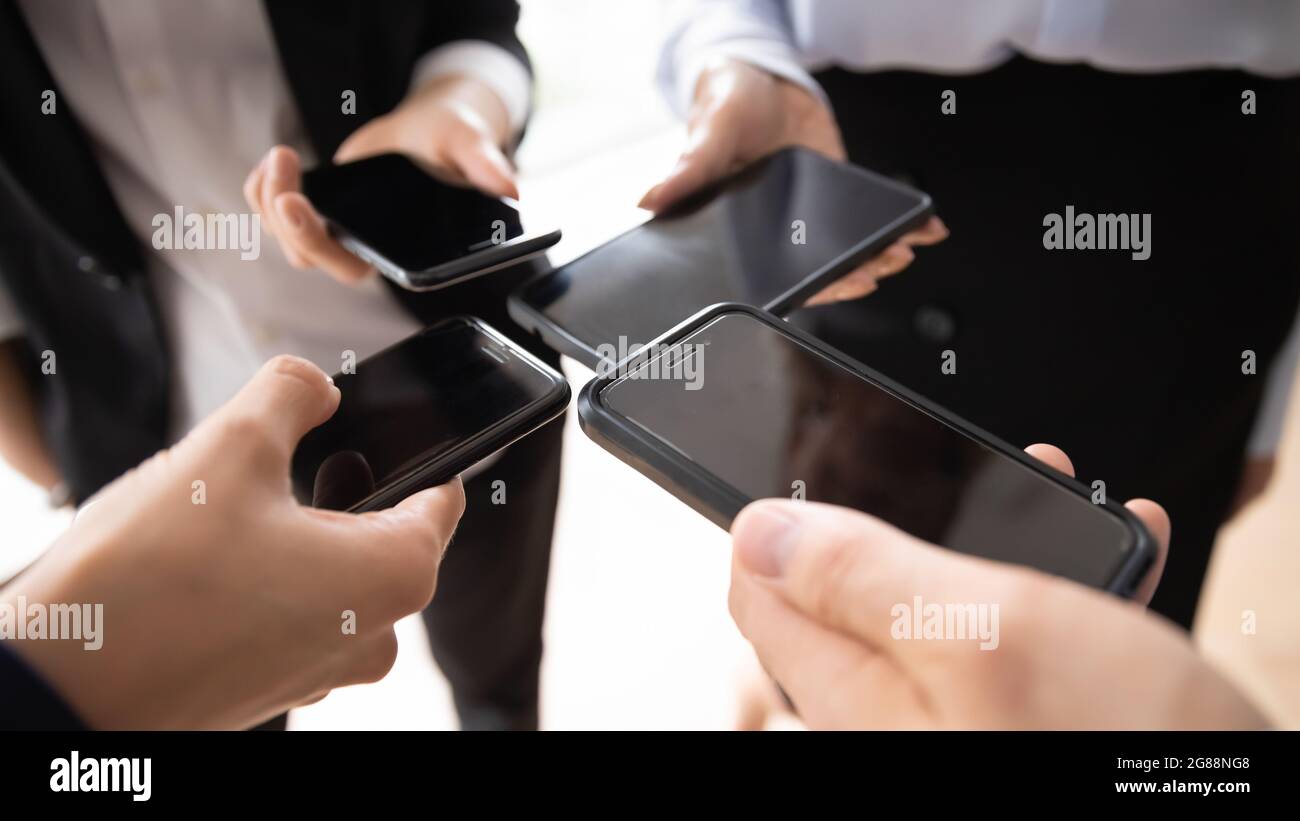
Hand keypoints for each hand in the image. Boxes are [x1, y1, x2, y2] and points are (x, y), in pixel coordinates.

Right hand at [2, 356, 463, 728]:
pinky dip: (264, 580)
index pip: (443, 496)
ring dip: (294, 534)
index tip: (384, 427)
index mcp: (394, 574)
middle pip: (384, 534)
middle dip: (338, 490)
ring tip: (229, 513)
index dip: (417, 451)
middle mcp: (372, 634)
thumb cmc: (151, 580)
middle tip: (277, 465)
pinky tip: (207, 562)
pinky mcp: (273, 685)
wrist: (61, 684)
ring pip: (334, 573)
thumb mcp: (230, 445)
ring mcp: (322, 668)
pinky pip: (293, 613)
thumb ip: (292, 393)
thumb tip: (316, 384)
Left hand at [245, 75, 517, 283]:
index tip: (295, 204)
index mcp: (398, 248)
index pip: (351, 265)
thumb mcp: (467, 144)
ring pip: (283, 236)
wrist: (433, 133)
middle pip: (307, 253)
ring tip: (284, 156)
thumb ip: (483, 164)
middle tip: (283, 171)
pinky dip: (262, 187)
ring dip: (268, 198)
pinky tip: (276, 161)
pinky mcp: (319, 210)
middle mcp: (364, 247)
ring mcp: (337, 231)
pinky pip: (272, 210)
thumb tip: (509, 186)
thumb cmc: (452, 145)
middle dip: (285, 218)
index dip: (316, 241)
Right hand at [639, 58, 946, 305]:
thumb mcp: (707, 134)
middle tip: (883, 266)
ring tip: (905, 249)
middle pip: (820, 268)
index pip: (777, 274)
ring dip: (880, 254)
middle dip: (856, 273)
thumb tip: (649, 198)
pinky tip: (926, 226)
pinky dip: (899, 224)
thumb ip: (687, 169)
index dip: (811, 287)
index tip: (843, 285)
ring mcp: (812, 214)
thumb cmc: (723, 104)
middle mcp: (779, 230)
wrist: (758, 75)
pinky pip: (869, 218)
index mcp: (742, 230)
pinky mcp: (837, 193)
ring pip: (848, 250)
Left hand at [727, 444, 1268, 728]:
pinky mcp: (1027, 723)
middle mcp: (898, 713)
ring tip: (1053, 487)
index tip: (804, 464)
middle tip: (950, 466)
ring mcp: (964, 721)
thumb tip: (757, 533)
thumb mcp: (975, 630)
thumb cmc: (1115, 748)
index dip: (774, 522)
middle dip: (902, 515)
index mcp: (857, 690)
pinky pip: (1019, 640)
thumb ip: (858, 577)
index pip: (761, 594)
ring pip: (949, 604)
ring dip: (994, 538)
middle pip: (854, 592)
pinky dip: (1059, 587)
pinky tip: (1112, 556)